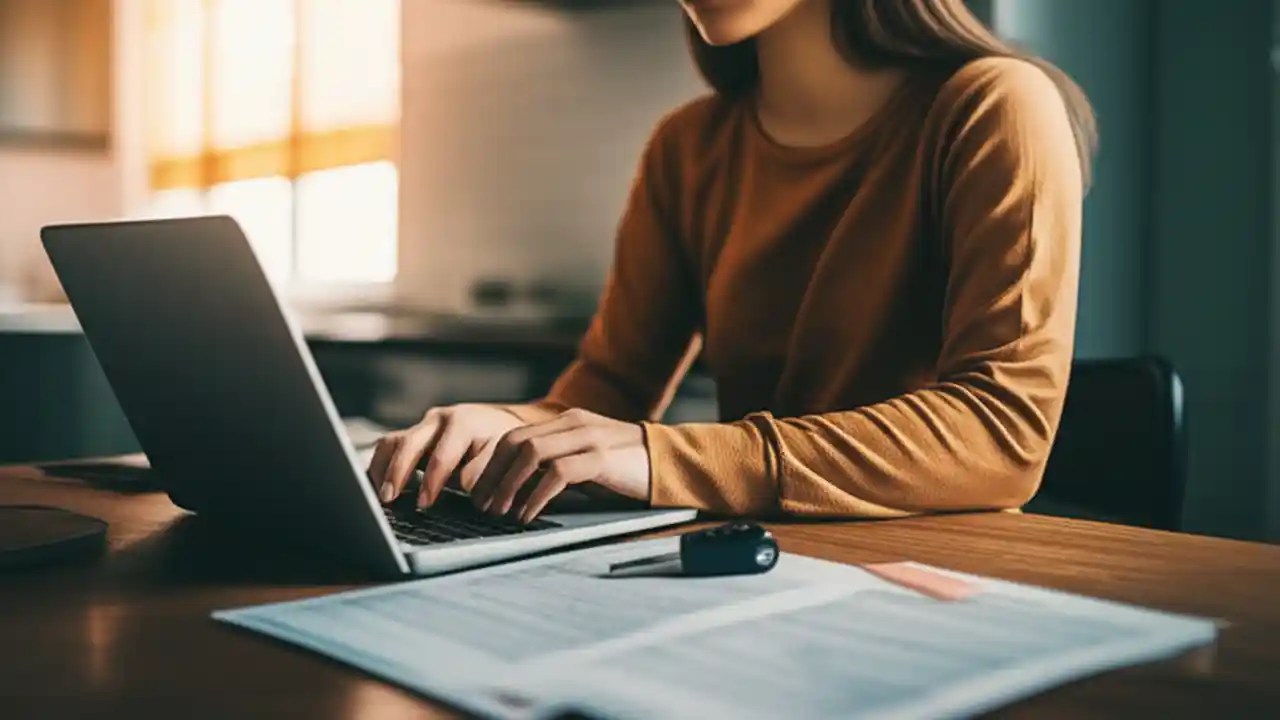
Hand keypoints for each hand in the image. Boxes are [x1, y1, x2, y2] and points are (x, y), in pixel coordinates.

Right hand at [368, 404, 523, 507]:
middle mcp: (438, 419)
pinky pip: (390, 446)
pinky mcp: (415, 433)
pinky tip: (380, 486)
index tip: (423, 504)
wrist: (503, 422)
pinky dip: (382, 465)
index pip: (440, 456)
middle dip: (396, 473)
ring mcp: (423, 425)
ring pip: (392, 441)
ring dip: (382, 468)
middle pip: (408, 443)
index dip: (430, 482)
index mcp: (462, 423)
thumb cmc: (503, 443)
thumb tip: (463, 486)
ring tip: (379, 495)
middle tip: (389, 499)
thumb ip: (482, 470)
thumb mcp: (501, 455)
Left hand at [470, 408, 650, 523]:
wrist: (675, 465)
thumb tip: (519, 490)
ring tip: (500, 512)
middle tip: (482, 505)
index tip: (479, 492)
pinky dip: (536, 496)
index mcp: (567, 422)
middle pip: (515, 442)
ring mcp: (587, 438)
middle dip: (492, 475)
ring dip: (508, 485)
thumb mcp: (587, 463)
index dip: (490, 465)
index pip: (513, 436)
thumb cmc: (629, 471)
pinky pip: (557, 473)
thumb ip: (557, 466)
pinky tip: (528, 515)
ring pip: (530, 453)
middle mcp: (573, 424)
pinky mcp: (601, 458)